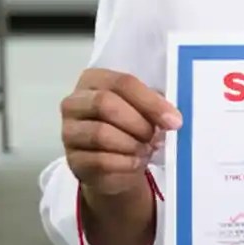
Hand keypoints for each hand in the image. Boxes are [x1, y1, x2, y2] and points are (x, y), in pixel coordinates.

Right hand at [61, 69, 182, 196]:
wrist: (115, 164)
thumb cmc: (130, 127)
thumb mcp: (143, 110)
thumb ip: (153, 106)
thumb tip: (171, 117)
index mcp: (94, 80)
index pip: (123, 83)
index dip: (151, 102)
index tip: (174, 120)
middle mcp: (75, 103)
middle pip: (105, 104)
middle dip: (138, 122)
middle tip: (157, 137)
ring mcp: (69, 132)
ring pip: (100, 133)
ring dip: (131, 144)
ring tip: (147, 149)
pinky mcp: (72, 159)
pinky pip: (99, 160)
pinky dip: (124, 162)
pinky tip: (136, 162)